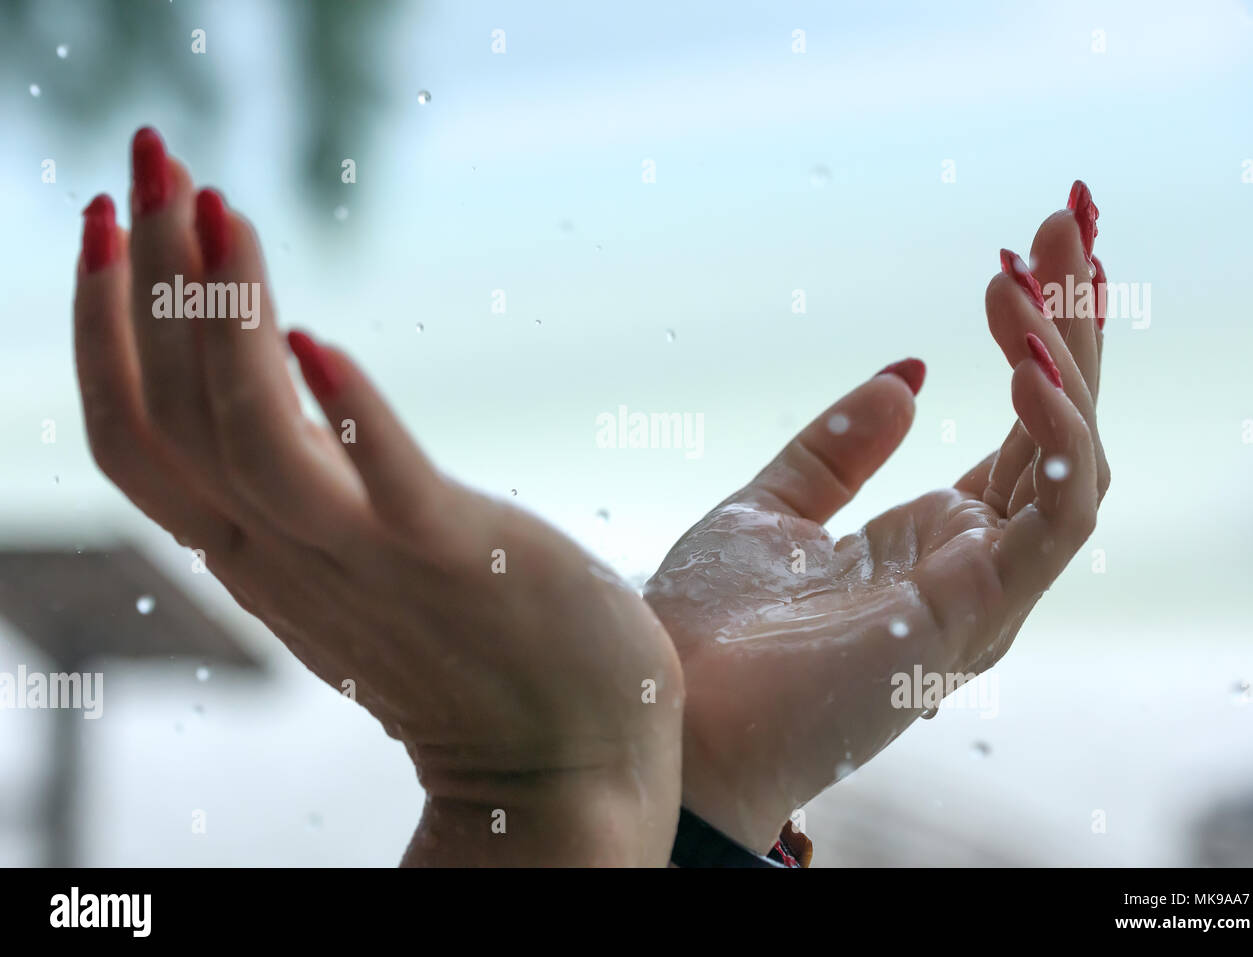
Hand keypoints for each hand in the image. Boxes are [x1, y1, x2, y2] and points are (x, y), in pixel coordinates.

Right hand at [74, 128, 683, 865]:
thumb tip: (291, 376)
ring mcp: (366, 560)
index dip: (102, 329)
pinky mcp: (456, 559)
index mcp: (259, 552)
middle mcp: (287, 557)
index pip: (137, 438)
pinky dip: (340, 409)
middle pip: (167, 416)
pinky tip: (314, 334)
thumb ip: (312, 484)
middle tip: (148, 150)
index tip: (115, 217)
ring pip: (246, 438)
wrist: (562, 767)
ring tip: (220, 201)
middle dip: (144, 278)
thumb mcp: (358, 561)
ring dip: (221, 316)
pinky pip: (381, 483)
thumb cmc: (471, 654)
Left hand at [644, 188, 1109, 852]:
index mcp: (934, 539)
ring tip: (1036, 270)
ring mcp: (984, 590)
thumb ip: (840, 448)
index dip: (1036, 338)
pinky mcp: (978, 613)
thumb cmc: (712, 629)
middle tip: (1064, 219)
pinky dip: (1056, 435)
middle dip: (1070, 323)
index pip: (1025, 426)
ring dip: (1066, 359)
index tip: (1023, 248)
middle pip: (1059, 426)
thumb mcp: (773, 507)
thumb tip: (910, 372)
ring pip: (1074, 461)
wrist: (668, 714)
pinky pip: (1058, 516)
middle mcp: (974, 562)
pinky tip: (1025, 365)